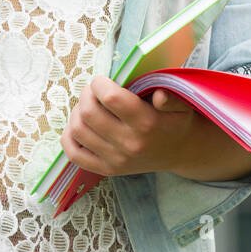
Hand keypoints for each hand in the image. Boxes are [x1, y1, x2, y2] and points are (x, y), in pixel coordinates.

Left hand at [60, 76, 198, 177]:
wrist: (180, 152)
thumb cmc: (175, 121)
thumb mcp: (181, 104)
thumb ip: (171, 97)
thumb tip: (159, 96)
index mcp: (146, 123)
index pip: (111, 98)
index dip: (100, 84)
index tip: (103, 81)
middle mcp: (129, 144)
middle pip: (89, 113)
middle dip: (85, 95)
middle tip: (93, 91)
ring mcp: (116, 160)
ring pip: (78, 130)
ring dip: (77, 112)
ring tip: (88, 106)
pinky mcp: (107, 170)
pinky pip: (74, 154)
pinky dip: (69, 136)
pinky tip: (80, 124)